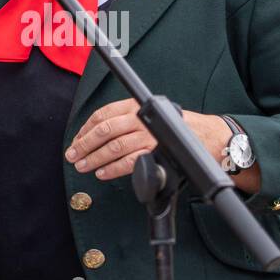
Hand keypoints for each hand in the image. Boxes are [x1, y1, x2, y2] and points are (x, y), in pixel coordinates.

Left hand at [66, 98, 248, 186]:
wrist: (207, 136)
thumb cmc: (174, 126)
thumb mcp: (148, 113)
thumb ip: (126, 120)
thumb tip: (95, 135)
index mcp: (135, 105)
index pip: (102, 114)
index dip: (85, 128)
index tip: (76, 140)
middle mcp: (140, 118)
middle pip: (104, 131)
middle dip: (84, 144)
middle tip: (72, 155)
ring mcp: (148, 136)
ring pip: (113, 147)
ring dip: (94, 158)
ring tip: (82, 166)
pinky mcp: (156, 153)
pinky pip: (129, 162)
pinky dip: (112, 169)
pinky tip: (102, 173)